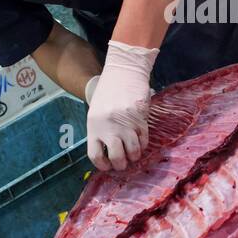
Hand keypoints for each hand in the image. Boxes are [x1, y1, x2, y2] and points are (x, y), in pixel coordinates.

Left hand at [85, 41, 157, 171]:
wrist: (124, 71)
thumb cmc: (108, 91)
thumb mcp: (97, 110)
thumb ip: (100, 130)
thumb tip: (107, 151)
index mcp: (94, 125)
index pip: (95, 155)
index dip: (103, 165)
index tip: (108, 166)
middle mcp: (109, 127)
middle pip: (116, 157)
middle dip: (121, 164)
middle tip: (124, 163)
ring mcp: (125, 123)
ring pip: (133, 150)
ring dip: (134, 156)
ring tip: (134, 155)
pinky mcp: (140, 119)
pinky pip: (144, 140)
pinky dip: (143, 145)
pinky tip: (140, 143)